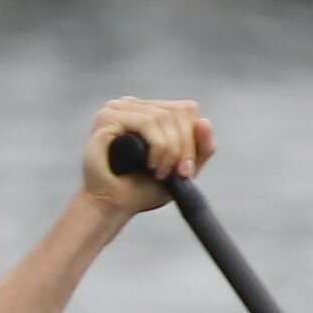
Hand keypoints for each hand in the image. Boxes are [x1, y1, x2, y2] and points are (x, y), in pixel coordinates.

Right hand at [84, 97, 210, 211]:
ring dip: (170, 150)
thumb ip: (200, 149)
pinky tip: (151, 165)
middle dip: (185, 146)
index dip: (193, 138)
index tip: (186, 171)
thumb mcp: (181, 171)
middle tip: (178, 174)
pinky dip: (157, 145)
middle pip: (178, 111)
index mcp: (149, 112)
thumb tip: (205, 122)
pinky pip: (147, 122)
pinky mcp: (108, 117)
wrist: (112, 207)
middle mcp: (133, 106)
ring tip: (160, 173)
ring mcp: (118, 108)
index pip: (185, 109)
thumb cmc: (141, 190)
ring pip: (164, 117)